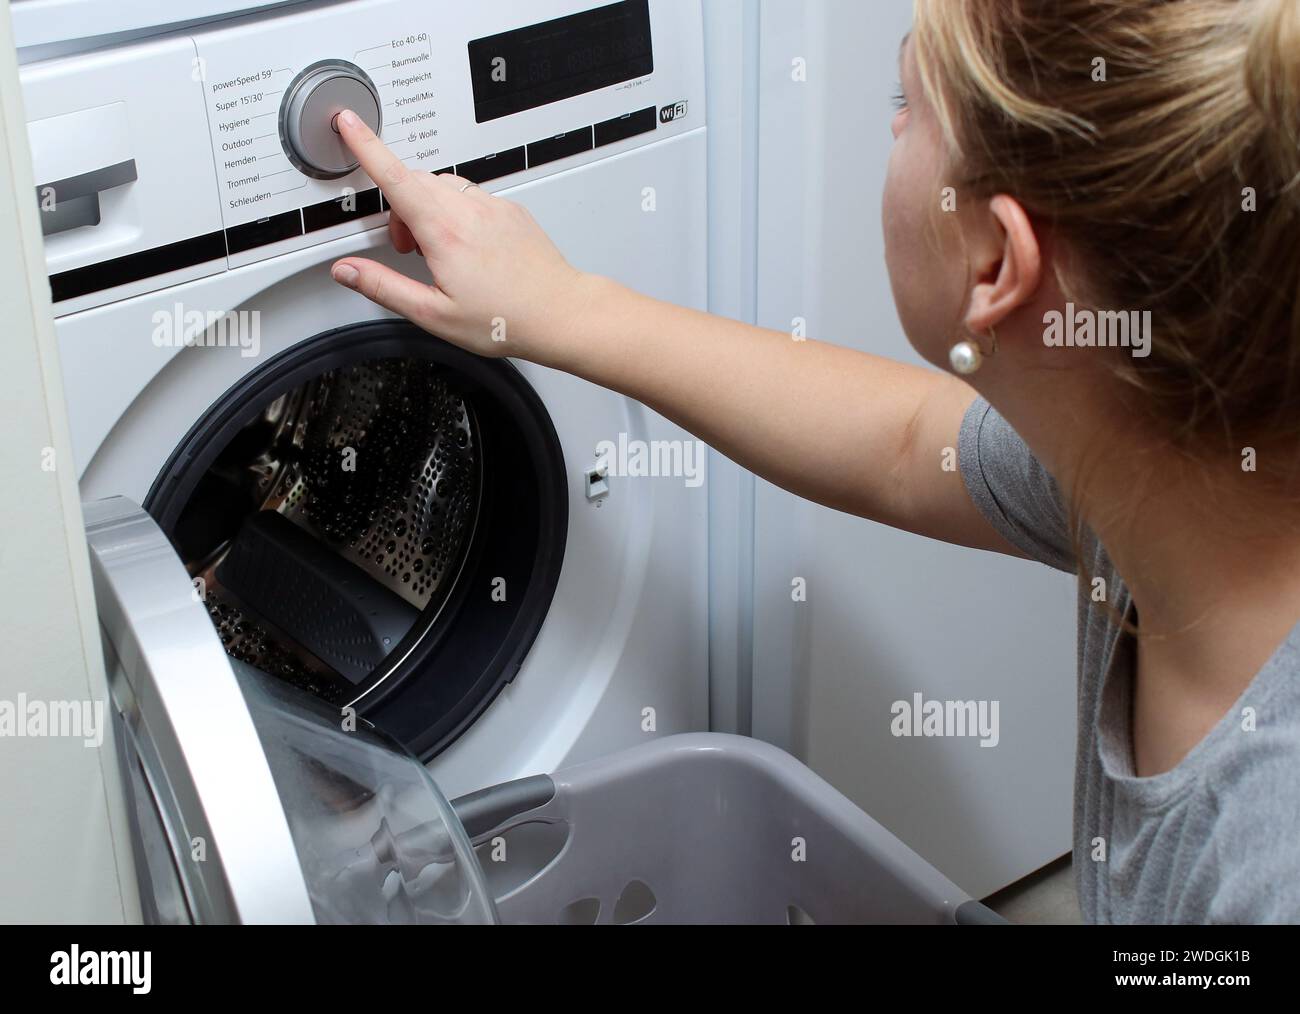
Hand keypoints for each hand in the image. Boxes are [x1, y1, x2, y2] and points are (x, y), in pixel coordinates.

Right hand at [329, 108, 595, 361]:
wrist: (560, 313)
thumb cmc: (506, 318)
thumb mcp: (433, 314)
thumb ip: (384, 287)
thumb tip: (348, 271)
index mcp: (444, 231)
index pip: (394, 177)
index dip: (366, 147)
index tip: (349, 123)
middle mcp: (469, 209)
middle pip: (416, 183)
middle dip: (399, 207)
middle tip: (409, 250)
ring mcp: (493, 206)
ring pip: (444, 187)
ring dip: (428, 210)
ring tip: (439, 253)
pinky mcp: (511, 211)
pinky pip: (472, 197)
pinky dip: (457, 213)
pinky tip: (468, 249)